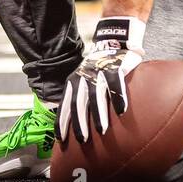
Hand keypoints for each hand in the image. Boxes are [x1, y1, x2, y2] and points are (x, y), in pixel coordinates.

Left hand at [59, 16, 145, 143]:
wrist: (112, 41)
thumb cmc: (97, 67)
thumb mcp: (83, 79)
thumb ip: (80, 95)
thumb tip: (76, 121)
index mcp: (73, 82)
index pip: (64, 105)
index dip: (61, 122)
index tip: (61, 139)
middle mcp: (83, 78)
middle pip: (78, 103)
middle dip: (78, 123)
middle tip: (81, 140)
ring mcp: (98, 73)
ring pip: (95, 96)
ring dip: (97, 114)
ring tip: (101, 130)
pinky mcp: (115, 68)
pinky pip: (116, 85)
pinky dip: (118, 99)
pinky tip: (121, 112)